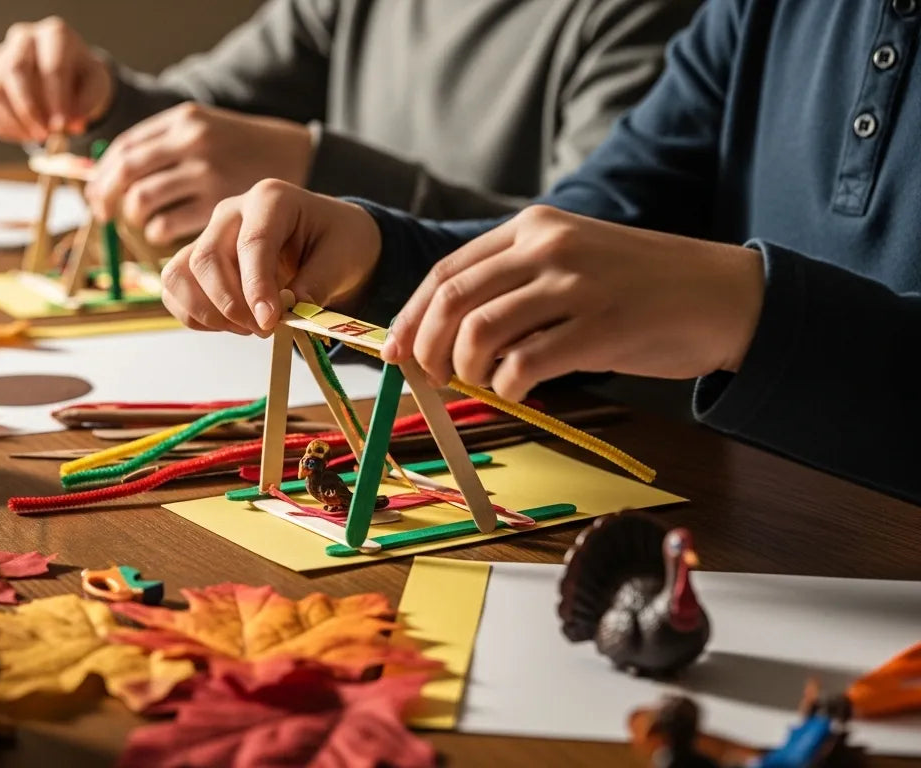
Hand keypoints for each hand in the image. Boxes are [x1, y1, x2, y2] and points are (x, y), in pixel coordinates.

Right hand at [0, 16, 112, 141]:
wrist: (66, 76)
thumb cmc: (82, 79)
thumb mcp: (95, 86)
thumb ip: (87, 103)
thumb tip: (71, 125)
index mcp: (55, 34)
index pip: (52, 65)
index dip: (56, 99)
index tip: (62, 126)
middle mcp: (23, 39)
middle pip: (16, 70)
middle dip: (30, 109)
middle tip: (44, 135)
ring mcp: (0, 57)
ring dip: (16, 122)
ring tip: (37, 138)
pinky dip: (3, 128)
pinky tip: (24, 135)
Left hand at [86, 103, 313, 244]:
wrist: (300, 160)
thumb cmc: (244, 152)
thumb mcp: (206, 129)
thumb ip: (164, 143)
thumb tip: (106, 172)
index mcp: (185, 119)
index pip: (124, 146)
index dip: (102, 172)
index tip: (96, 192)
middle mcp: (193, 141)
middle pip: (127, 172)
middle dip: (107, 196)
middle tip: (103, 214)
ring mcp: (206, 173)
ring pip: (143, 200)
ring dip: (134, 217)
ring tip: (141, 222)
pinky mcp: (217, 205)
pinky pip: (166, 226)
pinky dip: (156, 233)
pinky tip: (163, 232)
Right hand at [161, 180, 379, 335]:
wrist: (325, 239)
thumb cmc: (336, 242)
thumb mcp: (342, 258)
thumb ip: (317, 284)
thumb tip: (288, 312)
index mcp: (271, 198)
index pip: (252, 243)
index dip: (256, 288)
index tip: (270, 322)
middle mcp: (231, 212)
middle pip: (207, 259)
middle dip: (231, 305)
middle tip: (264, 330)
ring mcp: (209, 235)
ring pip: (180, 274)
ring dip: (209, 313)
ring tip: (249, 328)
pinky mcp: (196, 260)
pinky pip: (176, 291)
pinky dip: (196, 317)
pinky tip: (230, 325)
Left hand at [381, 206, 765, 400]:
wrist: (727, 295)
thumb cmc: (642, 287)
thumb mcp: (573, 261)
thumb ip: (515, 284)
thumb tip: (446, 334)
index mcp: (535, 226)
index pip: (447, 272)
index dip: (411, 317)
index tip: (396, 351)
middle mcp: (549, 246)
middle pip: (453, 300)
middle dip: (426, 348)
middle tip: (430, 378)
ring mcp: (575, 285)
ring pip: (479, 333)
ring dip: (466, 370)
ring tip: (482, 382)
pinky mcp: (601, 327)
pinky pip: (525, 365)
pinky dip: (508, 387)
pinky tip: (520, 390)